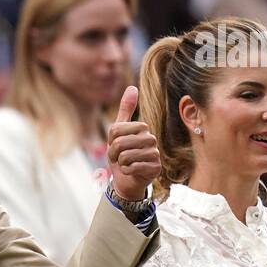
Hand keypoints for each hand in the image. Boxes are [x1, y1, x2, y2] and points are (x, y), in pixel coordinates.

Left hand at [106, 86, 160, 200]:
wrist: (126, 179)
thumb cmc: (121, 154)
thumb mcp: (118, 132)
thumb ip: (125, 110)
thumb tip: (133, 87)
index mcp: (142, 128)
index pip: (116, 130)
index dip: (111, 141)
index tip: (115, 147)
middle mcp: (151, 139)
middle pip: (120, 143)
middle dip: (114, 154)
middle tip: (119, 158)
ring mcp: (155, 153)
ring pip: (126, 156)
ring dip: (120, 163)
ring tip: (125, 164)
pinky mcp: (155, 168)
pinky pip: (132, 168)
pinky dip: (126, 172)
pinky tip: (132, 172)